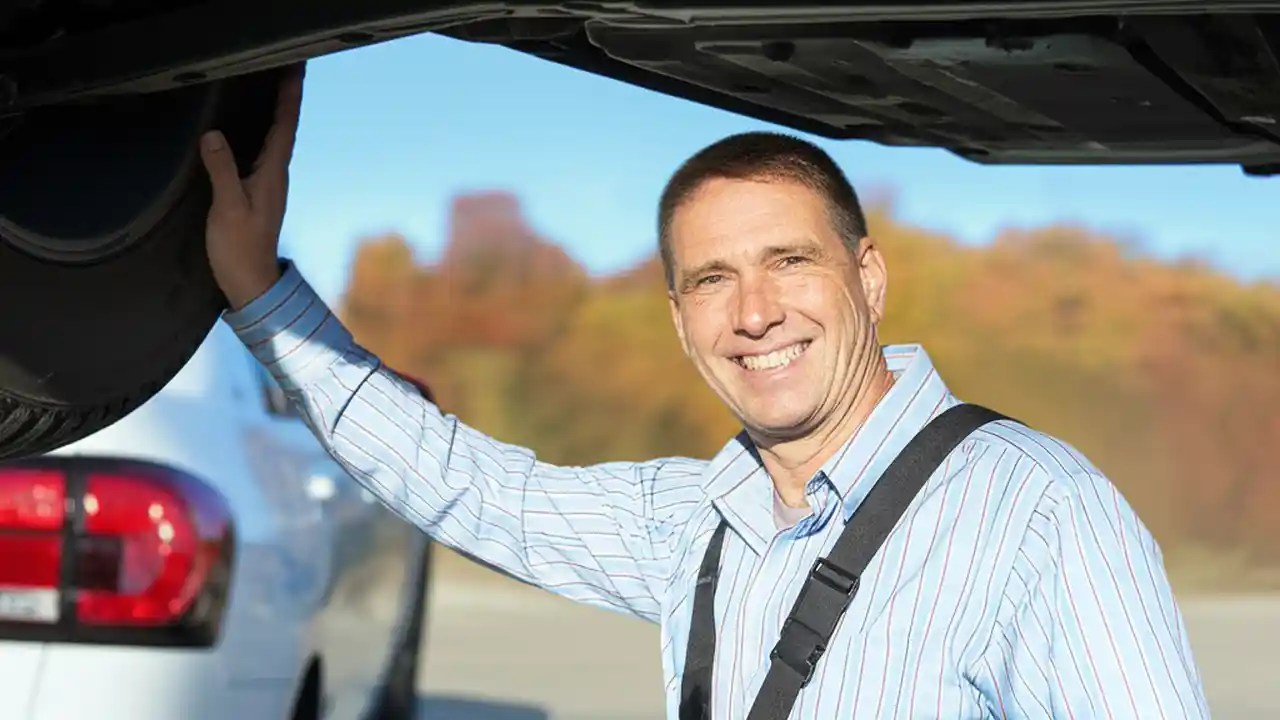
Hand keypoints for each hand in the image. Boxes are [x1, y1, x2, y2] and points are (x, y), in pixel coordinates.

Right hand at [199, 63, 305, 309]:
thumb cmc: (240, 248)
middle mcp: (275, 176)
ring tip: (275, 88)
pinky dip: (263, 133)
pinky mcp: (257, 192)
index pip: (283, 128)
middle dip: (285, 98)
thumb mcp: (227, 208)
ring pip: (274, 140)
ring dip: (276, 114)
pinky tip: (253, 129)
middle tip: (287, 68)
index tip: (294, 71)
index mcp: (272, 175)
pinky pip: (262, 153)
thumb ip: (221, 171)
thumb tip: (213, 135)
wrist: (250, 282)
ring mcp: (268, 184)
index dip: (288, 98)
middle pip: (283, 129)